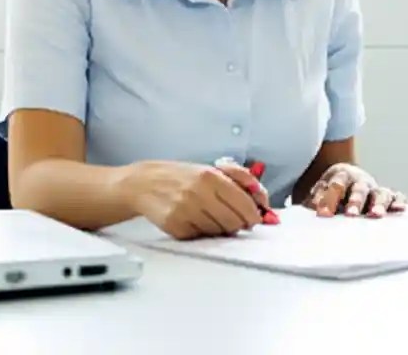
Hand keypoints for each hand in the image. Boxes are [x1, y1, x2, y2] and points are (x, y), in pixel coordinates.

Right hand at [123, 161, 268, 239]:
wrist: (144, 184)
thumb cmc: (184, 177)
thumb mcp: (213, 170)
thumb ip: (242, 180)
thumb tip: (263, 200)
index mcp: (212, 177)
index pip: (244, 204)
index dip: (253, 215)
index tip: (254, 219)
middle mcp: (199, 193)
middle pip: (234, 222)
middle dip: (238, 224)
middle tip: (233, 220)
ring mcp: (185, 211)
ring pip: (218, 232)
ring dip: (220, 228)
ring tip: (209, 216)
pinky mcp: (174, 226)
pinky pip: (200, 236)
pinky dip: (202, 232)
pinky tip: (194, 220)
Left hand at [306, 163, 407, 217]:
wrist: (345, 186)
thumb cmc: (331, 195)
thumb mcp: (319, 194)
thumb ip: (317, 199)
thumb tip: (316, 207)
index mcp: (342, 175)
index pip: (337, 184)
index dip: (330, 199)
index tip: (323, 214)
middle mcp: (361, 181)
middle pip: (360, 188)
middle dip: (356, 201)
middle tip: (351, 214)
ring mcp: (376, 189)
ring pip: (380, 194)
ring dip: (378, 204)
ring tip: (375, 215)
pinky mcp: (389, 198)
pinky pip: (397, 197)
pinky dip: (399, 201)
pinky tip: (399, 208)